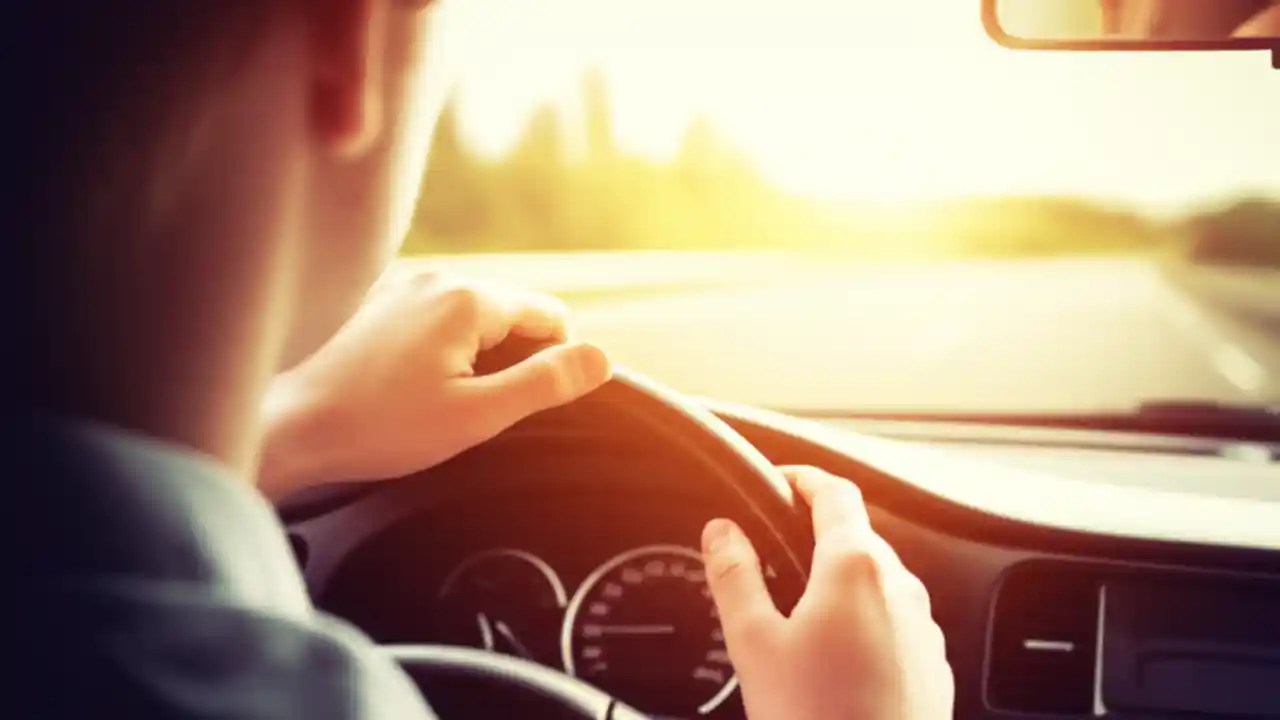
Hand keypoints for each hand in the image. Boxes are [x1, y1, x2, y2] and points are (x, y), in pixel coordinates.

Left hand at [258, 270, 610, 497]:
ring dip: (469, 354)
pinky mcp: (370, 300)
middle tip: (474, 409)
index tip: (523, 401)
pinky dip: (433, 348)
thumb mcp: (477, 415)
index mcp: (468, 298)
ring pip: (467, 315)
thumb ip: (544, 383)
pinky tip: (402, 387)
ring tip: (432, 401)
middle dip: (507, 358)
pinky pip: (428, 317)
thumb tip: (601, 358)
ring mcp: (398, 283)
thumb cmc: (378, 426)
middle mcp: (435, 276)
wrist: (286, 425)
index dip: (553, 360)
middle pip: (508, 311)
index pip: (549, 314)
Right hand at [702, 466, 952, 719]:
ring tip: (799, 616)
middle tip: (775, 552)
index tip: (780, 481)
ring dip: (841, 580)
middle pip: (858, 536)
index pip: (835, 492)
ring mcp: (923, 629)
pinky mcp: (933, 666)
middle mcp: (901, 589)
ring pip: (880, 581)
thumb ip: (734, 575)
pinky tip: (834, 661)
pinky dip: (865, 621)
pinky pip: (896, 622)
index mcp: (856, 568)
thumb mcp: (754, 643)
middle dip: (817, 534)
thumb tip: (721, 532)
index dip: (803, 478)